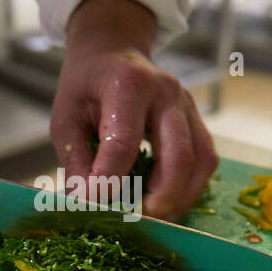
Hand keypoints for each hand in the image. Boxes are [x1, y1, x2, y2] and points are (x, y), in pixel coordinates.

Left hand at [50, 0, 216, 220]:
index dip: (108, 180)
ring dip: (183, 195)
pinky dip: (191, 186)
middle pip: (179, 153)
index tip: (92, 205)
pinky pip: (205, 158)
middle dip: (162, 195)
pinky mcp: (196, 119)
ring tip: (157, 216)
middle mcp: (166, 92)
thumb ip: (76, 159)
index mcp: (128, 84)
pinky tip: (169, 200)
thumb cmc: (86, 84)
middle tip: (141, 220)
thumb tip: (86, 203)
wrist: (113, 50)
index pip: (123, 142)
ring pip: (202, 159)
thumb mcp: (66, 116)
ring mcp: (188, 105)